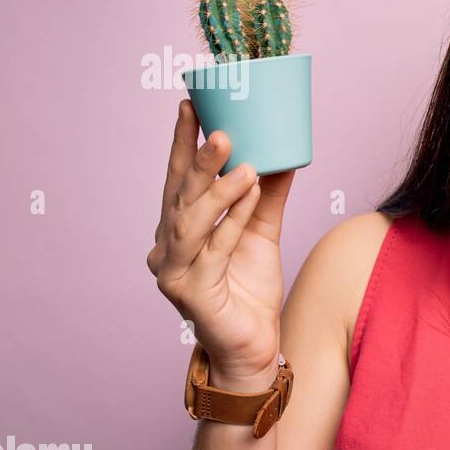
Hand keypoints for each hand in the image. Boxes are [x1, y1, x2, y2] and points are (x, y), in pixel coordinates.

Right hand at [146, 99, 296, 386]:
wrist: (255, 346)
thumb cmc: (250, 291)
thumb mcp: (262, 233)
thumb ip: (267, 197)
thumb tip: (283, 155)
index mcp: (178, 229)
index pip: (177, 179)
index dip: (182, 142)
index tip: (190, 104)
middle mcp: (166, 247)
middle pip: (180, 195)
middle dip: (197, 159)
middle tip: (219, 127)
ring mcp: (173, 272)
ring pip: (192, 221)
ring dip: (216, 188)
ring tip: (242, 162)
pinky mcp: (191, 294)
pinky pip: (215, 249)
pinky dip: (232, 220)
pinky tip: (249, 196)